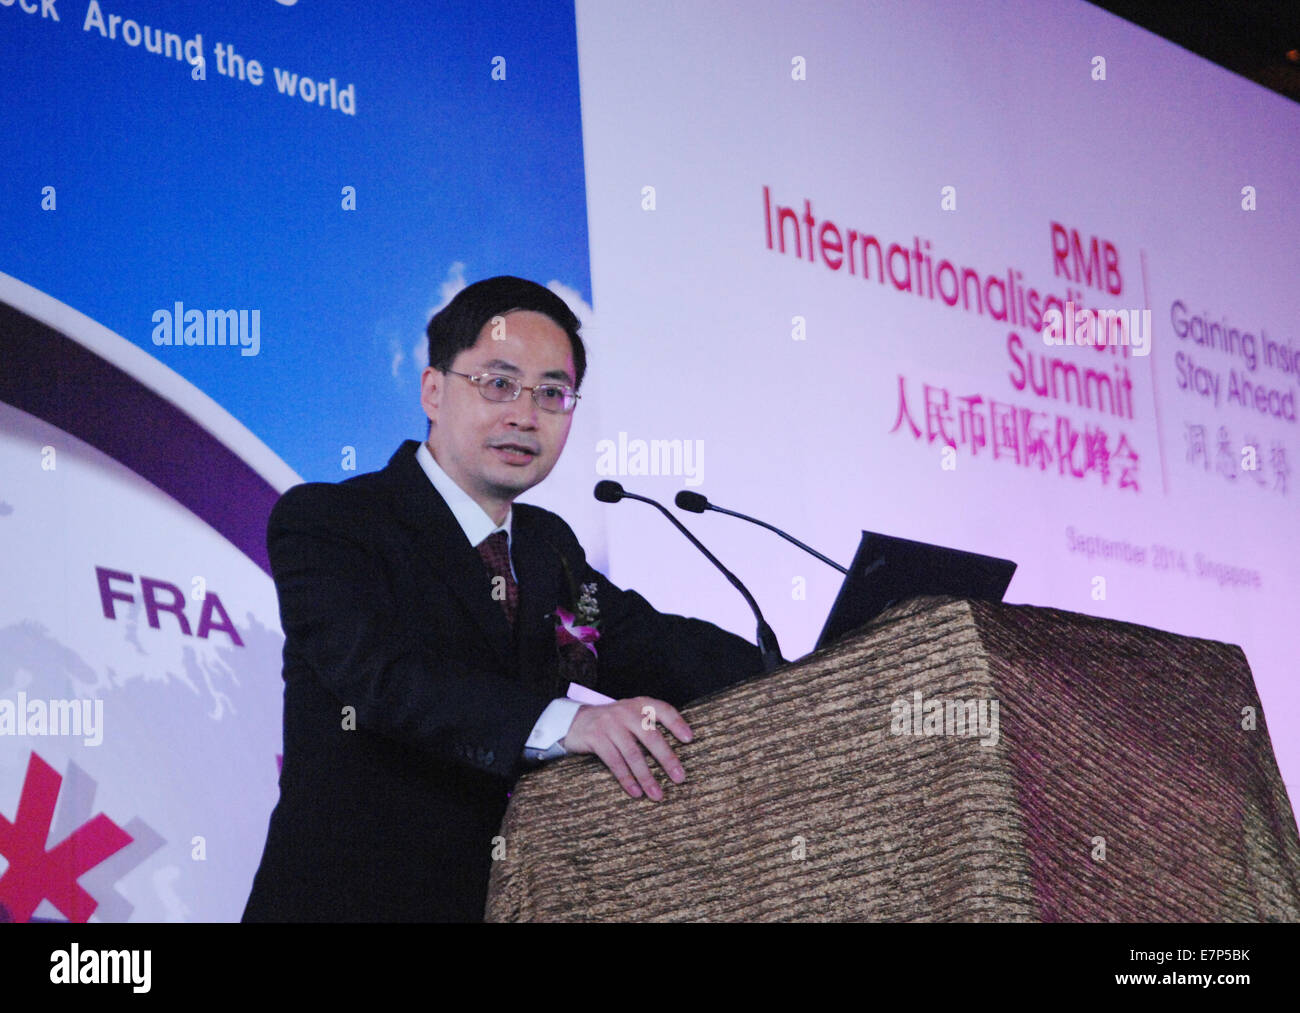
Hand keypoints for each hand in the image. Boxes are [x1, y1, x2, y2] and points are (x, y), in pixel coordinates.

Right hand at [560, 697, 692, 800]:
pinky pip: (615, 762)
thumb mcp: (631, 716)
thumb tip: (674, 755)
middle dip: (667, 759)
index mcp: (639, 704)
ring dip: (647, 777)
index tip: (689, 740)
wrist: (576, 721)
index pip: (663, 710)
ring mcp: (610, 725)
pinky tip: (636, 792)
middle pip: (651, 737)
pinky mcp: (596, 738)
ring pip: (633, 754)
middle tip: (679, 778)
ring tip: (657, 794)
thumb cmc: (613, 723)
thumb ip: (649, 725)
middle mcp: (626, 712)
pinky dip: (626, 779)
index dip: (677, 724)